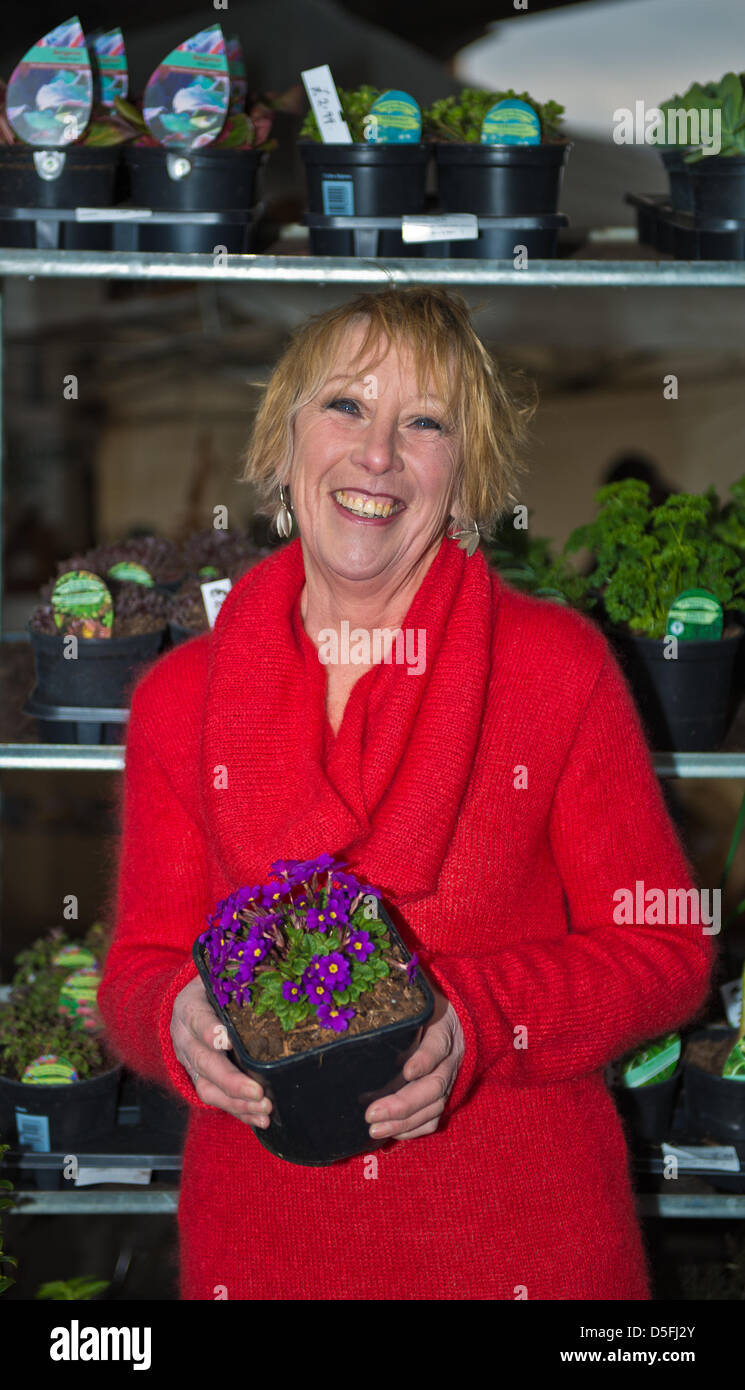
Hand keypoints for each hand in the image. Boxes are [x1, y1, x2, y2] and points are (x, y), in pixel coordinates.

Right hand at [170, 976, 271, 1128]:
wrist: (186, 1005)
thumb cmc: (212, 988)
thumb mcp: (218, 978)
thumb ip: (237, 979)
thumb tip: (280, 975)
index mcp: (190, 1007)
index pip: (197, 1019)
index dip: (210, 1030)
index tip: (224, 1039)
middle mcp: (185, 1038)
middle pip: (204, 1062)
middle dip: (230, 1080)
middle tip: (257, 1091)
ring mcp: (191, 1063)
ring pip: (208, 1088)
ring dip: (237, 1102)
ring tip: (265, 1109)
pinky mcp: (201, 1079)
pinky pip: (217, 1100)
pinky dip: (240, 1112)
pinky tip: (261, 1119)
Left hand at [364, 982, 463, 1141]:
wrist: (466, 1020)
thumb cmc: (432, 1005)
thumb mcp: (422, 994)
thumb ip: (405, 986)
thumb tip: (375, 971)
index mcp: (443, 1030)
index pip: (437, 1046)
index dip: (424, 1060)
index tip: (407, 1070)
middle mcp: (450, 1058)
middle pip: (433, 1086)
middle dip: (403, 1104)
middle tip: (372, 1114)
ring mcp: (449, 1079)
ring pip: (433, 1107)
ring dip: (404, 1123)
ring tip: (374, 1131)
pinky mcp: (446, 1094)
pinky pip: (434, 1118)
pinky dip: (414, 1130)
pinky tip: (390, 1135)